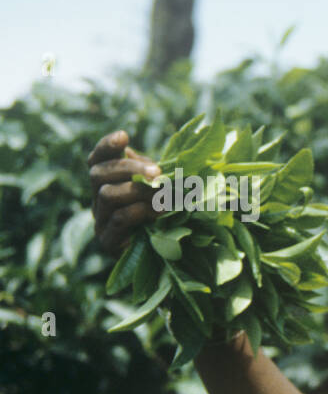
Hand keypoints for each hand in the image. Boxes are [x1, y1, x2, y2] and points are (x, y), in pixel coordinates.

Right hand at [88, 130, 161, 253]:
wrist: (163, 257)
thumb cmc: (163, 216)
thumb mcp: (159, 190)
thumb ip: (153, 173)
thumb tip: (164, 159)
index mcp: (108, 182)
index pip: (97, 159)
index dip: (107, 146)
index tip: (123, 136)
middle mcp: (97, 198)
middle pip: (98, 173)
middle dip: (128, 169)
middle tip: (157, 172)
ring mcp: (100, 220)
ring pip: (106, 195)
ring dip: (137, 191)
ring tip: (162, 194)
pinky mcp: (107, 240)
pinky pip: (117, 219)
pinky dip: (139, 212)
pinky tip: (159, 212)